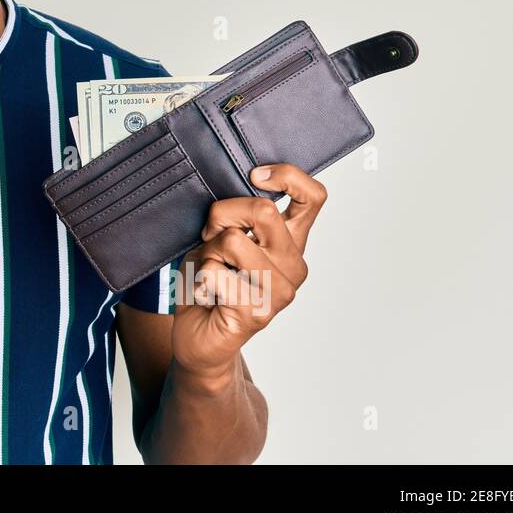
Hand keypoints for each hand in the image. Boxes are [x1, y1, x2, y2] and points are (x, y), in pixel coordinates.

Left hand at [170, 163, 326, 381]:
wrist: (198, 337)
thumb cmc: (209, 281)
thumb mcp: (219, 236)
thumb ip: (236, 215)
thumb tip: (241, 191)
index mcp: (290, 242)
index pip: (313, 196)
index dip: (287, 176)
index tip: (255, 176)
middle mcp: (293, 265)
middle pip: (263, 210)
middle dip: (222, 215)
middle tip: (211, 239)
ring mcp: (279, 291)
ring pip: (233, 240)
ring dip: (207, 252)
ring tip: (210, 271)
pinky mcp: (258, 312)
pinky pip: (215, 272)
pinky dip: (199, 278)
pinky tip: (207, 294)